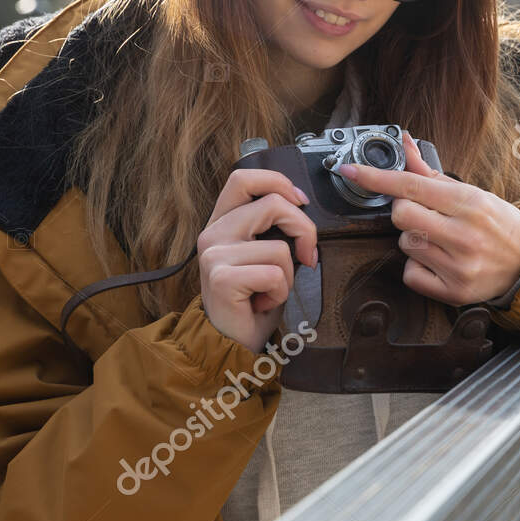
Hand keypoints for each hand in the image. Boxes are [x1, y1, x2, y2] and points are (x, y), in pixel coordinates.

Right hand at [196, 168, 317, 351]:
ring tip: (272, 289)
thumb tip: (301, 207)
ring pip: (279, 247)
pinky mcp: (222, 278)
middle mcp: (212, 233)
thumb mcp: (262, 255)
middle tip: (307, 256)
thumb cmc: (253, 299)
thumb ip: (271, 228)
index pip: (244, 178)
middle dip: (304, 230)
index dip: (278, 182)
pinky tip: (264, 302)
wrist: (231, 342)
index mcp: (222, 222)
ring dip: (289, 274)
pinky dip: (280, 292)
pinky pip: (275, 274)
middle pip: (273, 204)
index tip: (300, 203)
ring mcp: (214, 255)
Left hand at [340, 131, 519, 305]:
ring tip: (440, 241)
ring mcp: (458, 266)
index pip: (410, 186)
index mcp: (468, 203)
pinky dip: (418, 267)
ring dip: (414, 240)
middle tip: (426, 216)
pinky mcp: (454, 292)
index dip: (375, 178)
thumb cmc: (497, 223)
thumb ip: (430, 173)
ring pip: (404, 245)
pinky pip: (411, 274)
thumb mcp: (470, 192)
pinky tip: (440, 262)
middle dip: (404, 212)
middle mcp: (463, 235)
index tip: (349, 170)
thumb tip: (404, 142)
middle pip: (400, 215)